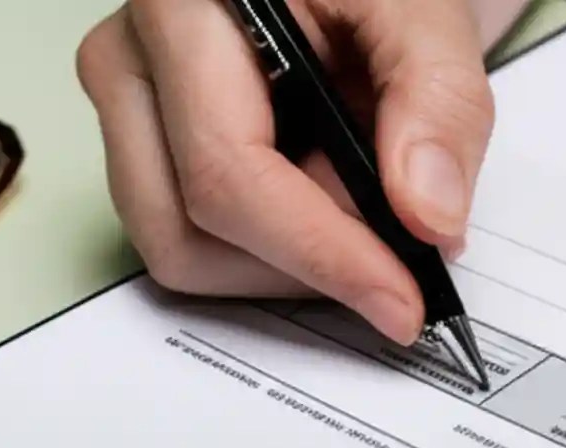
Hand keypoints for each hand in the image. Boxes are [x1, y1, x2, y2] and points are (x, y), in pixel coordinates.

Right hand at [75, 0, 502, 344]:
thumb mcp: (426, 14)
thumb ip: (440, 101)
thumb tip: (427, 219)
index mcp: (182, 9)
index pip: (228, 168)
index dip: (319, 252)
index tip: (401, 301)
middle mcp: (128, 64)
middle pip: (188, 231)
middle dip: (306, 268)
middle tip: (398, 258)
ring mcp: (126, 115)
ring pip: (183, 254)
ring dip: (288, 267)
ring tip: (361, 208)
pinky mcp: (143, 157)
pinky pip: (194, 247)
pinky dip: (275, 255)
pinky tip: (328, 208)